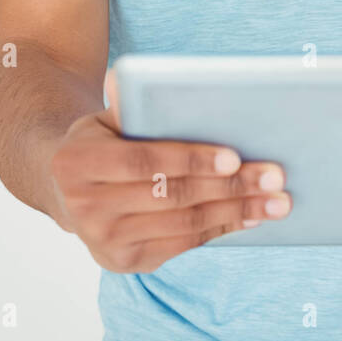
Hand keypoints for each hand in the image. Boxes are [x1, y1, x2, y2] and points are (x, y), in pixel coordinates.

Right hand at [48, 71, 290, 271]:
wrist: (65, 190)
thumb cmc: (99, 142)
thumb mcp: (103, 119)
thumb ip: (128, 103)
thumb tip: (149, 78)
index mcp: (76, 163)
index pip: (143, 162)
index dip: (190, 160)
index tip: (234, 156)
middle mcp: (85, 208)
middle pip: (171, 196)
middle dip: (229, 187)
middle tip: (274, 176)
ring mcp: (103, 241)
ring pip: (184, 224)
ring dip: (236, 212)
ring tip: (276, 201)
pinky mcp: (125, 262)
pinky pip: (183, 244)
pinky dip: (221, 229)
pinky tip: (250, 217)